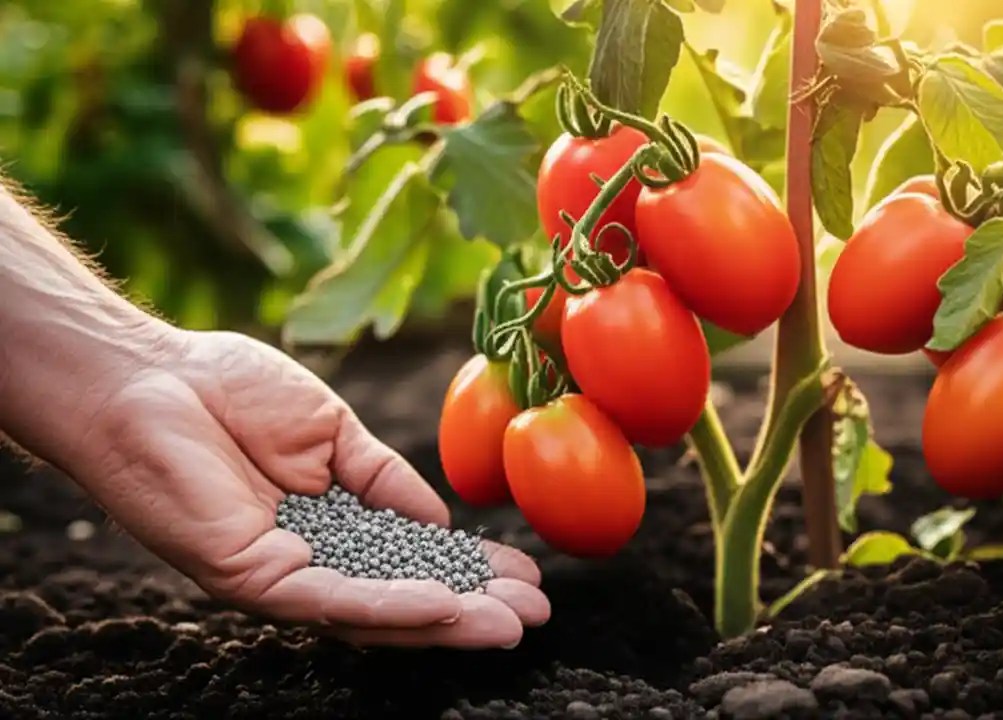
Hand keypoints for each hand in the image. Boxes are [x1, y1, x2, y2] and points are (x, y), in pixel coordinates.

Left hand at [59, 328, 548, 648]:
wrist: (150, 376)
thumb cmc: (230, 391)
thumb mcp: (334, 434)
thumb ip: (387, 482)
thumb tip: (443, 528)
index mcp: (331, 527)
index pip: (411, 561)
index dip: (470, 571)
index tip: (526, 576)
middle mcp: (309, 562)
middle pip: (401, 600)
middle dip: (470, 609)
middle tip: (533, 615)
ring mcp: (280, 576)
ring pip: (373, 614)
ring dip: (444, 621)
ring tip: (506, 624)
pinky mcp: (250, 579)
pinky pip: (331, 602)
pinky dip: (390, 608)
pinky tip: (442, 607)